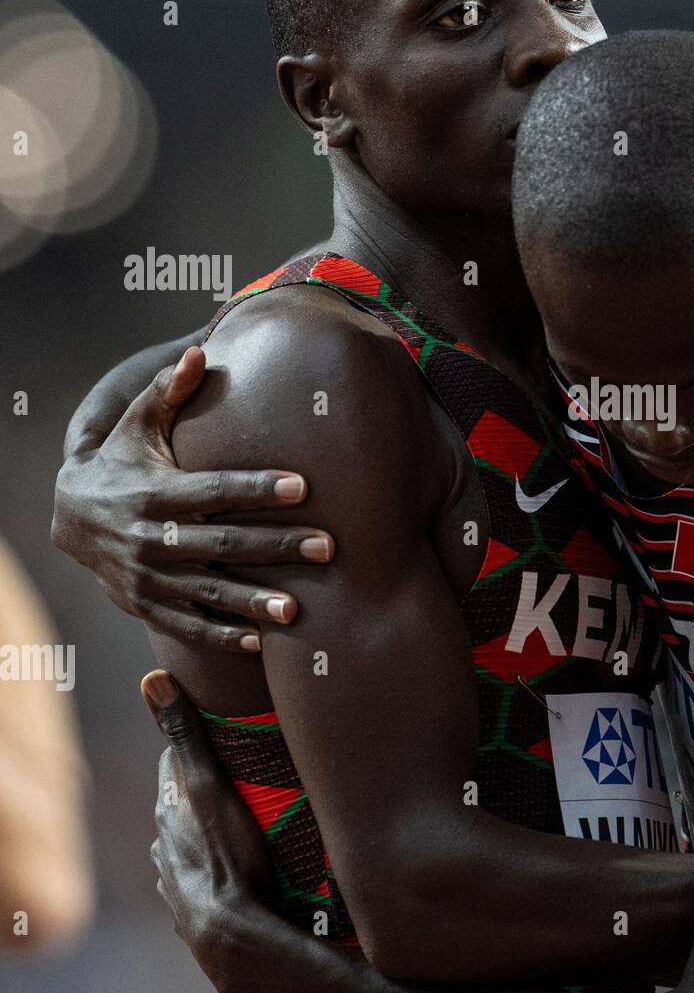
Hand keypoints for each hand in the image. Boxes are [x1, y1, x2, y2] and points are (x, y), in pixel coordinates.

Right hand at [52, 347, 333, 651]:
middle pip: (224, 544)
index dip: (258, 488)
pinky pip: (187, 625)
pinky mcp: (146, 605)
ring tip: (298, 611)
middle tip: (327, 547)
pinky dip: (221, 635)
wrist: (68, 517)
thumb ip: (169, 392)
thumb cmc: (121, 461)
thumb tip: (200, 351)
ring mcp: (148, 577)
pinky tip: (260, 641)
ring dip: (254, 602)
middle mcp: (151, 538)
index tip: (304, 485)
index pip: (215, 490)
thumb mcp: (138, 425)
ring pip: (209, 592)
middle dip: (277, 546)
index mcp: (155, 492)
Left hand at [143, 669, 279, 992]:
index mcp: (169, 812)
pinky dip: (220, 866)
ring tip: (251, 825)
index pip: (175, 763)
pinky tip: (243, 869)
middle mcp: (164, 845)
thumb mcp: (210, 785)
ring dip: (214, 832)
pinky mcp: (196, 908)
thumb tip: (151, 679)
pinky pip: (207, 877)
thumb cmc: (227, 855)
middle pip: (184, 804)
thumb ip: (186, 733)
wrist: (235, 934)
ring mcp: (178, 880)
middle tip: (250, 779)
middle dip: (210, 790)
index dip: (198, 746)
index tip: (226, 737)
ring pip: (193, 843)